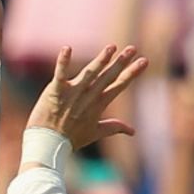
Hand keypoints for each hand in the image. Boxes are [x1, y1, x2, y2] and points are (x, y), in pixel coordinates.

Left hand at [26, 44, 147, 149]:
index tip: (144, 60)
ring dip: (100, 60)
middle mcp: (87, 97)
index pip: (118, 85)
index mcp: (98, 105)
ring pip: (89, 73)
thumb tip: (132, 131)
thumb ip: (114, 127)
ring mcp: (72, 93)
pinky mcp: (55, 91)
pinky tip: (67, 48)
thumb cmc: (71, 139)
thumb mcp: (95, 133)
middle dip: (120, 62)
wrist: (49, 145)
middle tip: (132, 48)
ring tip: (111, 48)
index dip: (131, 73)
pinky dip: (62, 62)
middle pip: (107, 76)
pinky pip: (59, 74)